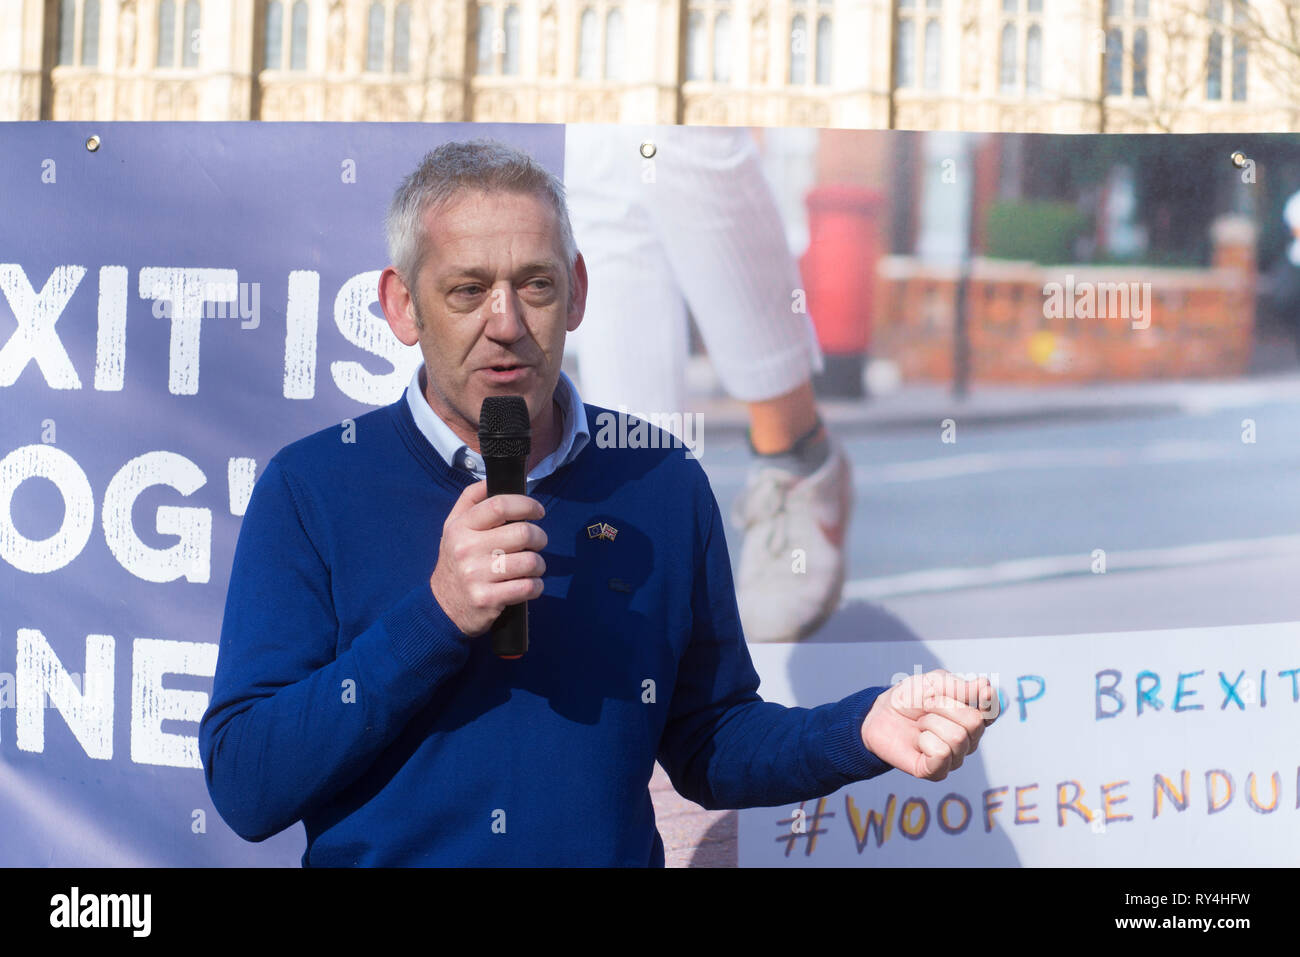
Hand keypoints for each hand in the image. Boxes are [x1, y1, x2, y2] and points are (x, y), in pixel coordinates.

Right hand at [429, 480, 547, 637]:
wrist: (441, 607)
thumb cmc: (456, 561)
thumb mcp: (453, 527)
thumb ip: (470, 500)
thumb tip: (491, 480)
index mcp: (461, 527)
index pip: (499, 505)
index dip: (526, 504)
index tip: (538, 511)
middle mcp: (467, 549)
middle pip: (522, 533)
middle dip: (539, 537)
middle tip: (537, 543)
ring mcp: (476, 575)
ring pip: (530, 561)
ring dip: (539, 565)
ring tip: (532, 567)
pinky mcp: (487, 599)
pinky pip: (527, 588)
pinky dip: (536, 586)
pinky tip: (529, 585)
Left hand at [860, 670, 997, 780]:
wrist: (879, 716)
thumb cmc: (908, 699)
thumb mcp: (931, 683)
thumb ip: (959, 686)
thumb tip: (986, 686)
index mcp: (971, 714)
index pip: (993, 710)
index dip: (987, 701)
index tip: (976, 692)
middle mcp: (969, 738)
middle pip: (975, 722)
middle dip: (944, 706)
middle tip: (926, 706)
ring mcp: (955, 757)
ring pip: (958, 737)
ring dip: (931, 723)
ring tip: (920, 725)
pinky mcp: (938, 771)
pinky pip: (942, 754)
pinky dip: (925, 741)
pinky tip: (918, 742)